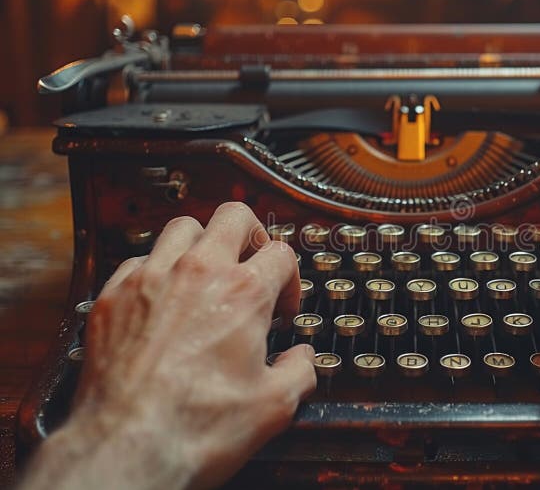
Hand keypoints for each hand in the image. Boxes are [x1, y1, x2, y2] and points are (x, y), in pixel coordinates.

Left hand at [23, 202, 315, 489]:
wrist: (127, 446)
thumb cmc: (197, 426)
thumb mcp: (274, 405)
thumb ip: (300, 371)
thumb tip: (302, 359)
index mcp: (244, 292)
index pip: (281, 254)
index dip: (290, 279)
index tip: (282, 307)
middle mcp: (197, 273)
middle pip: (232, 216)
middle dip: (251, 235)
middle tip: (252, 264)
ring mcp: (150, 279)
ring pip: (182, 228)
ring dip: (202, 244)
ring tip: (206, 275)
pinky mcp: (113, 297)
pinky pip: (138, 260)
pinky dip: (156, 270)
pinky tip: (162, 299)